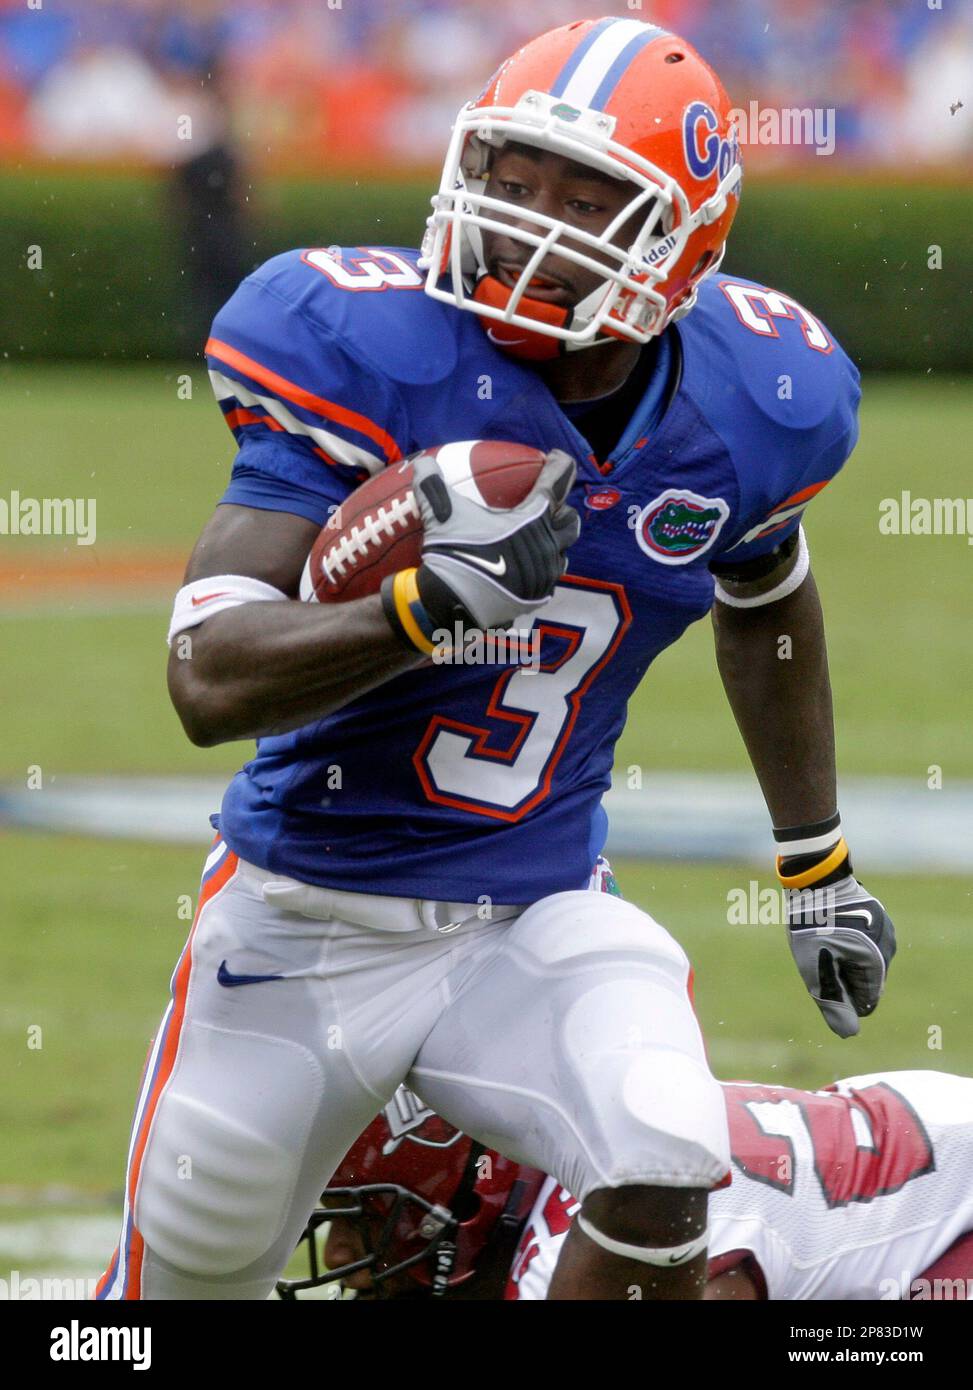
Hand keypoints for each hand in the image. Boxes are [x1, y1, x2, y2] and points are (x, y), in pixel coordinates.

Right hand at [411, 448, 579, 631]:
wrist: (453, 603)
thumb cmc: (454, 553)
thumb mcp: (441, 513)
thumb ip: (432, 483)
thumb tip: (422, 462)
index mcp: (532, 520)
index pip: (556, 483)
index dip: (561, 466)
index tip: (558, 457)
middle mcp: (547, 547)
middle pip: (569, 524)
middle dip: (562, 513)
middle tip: (548, 508)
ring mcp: (544, 576)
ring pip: (561, 556)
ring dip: (553, 546)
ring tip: (538, 542)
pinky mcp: (535, 599)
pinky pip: (546, 582)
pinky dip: (539, 573)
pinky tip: (525, 571)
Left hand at [786, 874, 895, 1037]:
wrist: (814, 879)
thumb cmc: (810, 924)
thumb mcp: (813, 968)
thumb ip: (832, 1002)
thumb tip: (849, 1033)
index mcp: (876, 962)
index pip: (866, 1003)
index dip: (841, 996)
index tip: (824, 973)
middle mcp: (889, 947)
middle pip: (865, 982)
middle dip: (843, 976)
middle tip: (820, 953)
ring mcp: (886, 930)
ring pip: (865, 962)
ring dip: (845, 959)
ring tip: (824, 937)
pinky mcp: (878, 917)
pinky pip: (865, 943)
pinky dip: (849, 942)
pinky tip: (831, 928)